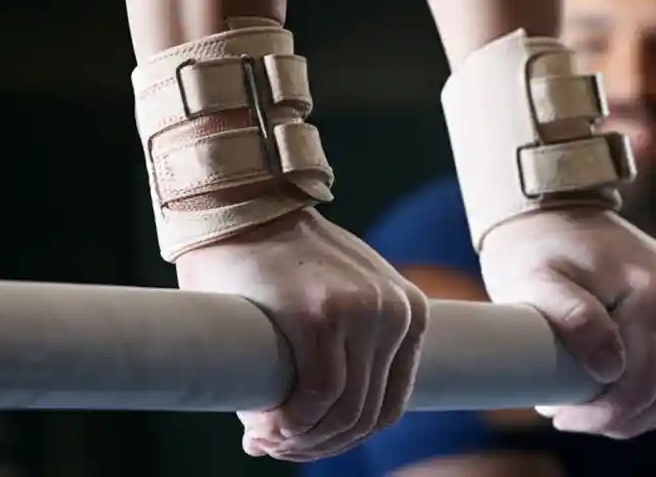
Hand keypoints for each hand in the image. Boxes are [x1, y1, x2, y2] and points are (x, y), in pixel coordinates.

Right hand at [175, 207, 427, 461]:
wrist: (245, 209)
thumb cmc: (282, 262)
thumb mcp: (340, 301)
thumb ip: (342, 355)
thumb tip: (305, 433)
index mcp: (410, 311)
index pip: (389, 404)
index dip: (346, 439)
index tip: (304, 444)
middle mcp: (396, 312)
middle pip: (367, 414)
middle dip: (319, 444)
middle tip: (275, 447)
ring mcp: (362, 312)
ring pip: (343, 412)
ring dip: (301, 440)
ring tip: (263, 439)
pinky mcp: (320, 316)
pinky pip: (316, 396)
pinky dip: (289, 424)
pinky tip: (261, 427)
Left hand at [478, 208, 655, 438]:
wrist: (555, 209)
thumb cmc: (538, 249)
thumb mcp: (537, 282)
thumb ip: (571, 318)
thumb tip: (611, 367)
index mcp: (655, 290)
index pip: (644, 380)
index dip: (607, 413)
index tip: (561, 417)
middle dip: (622, 417)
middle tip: (571, 418)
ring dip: (642, 409)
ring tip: (592, 410)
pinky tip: (623, 398)